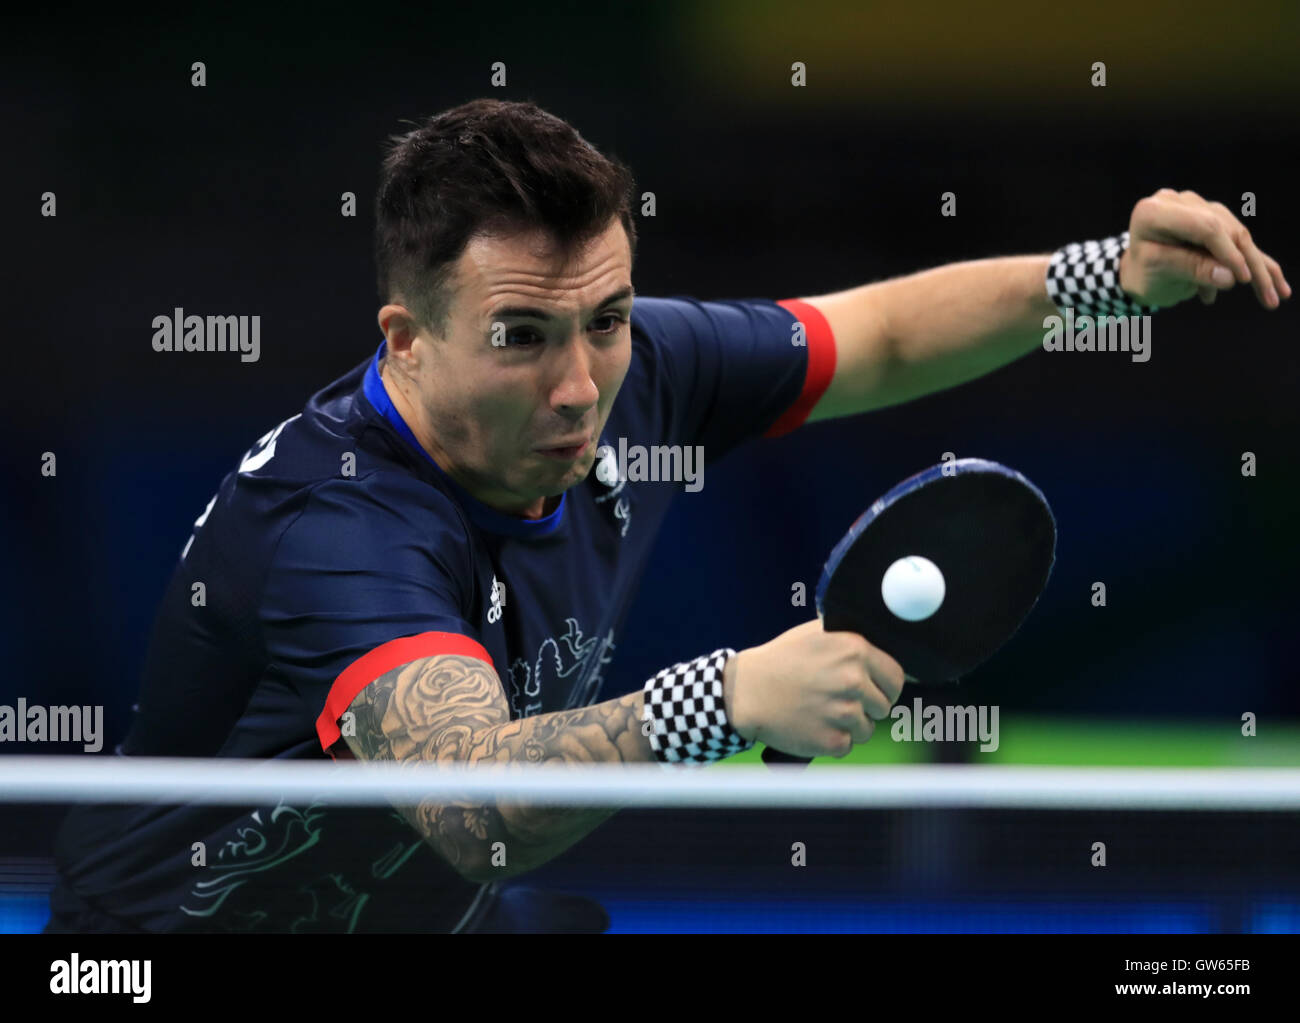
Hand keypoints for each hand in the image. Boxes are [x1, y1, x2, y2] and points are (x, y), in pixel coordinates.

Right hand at [725, 619, 904, 757]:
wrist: (745, 692)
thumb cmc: (780, 661)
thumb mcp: (815, 634)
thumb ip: (851, 641)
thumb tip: (881, 652)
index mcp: (855, 650)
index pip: (896, 677)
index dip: (883, 686)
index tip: (870, 690)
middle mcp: (853, 680)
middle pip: (884, 706)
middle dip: (866, 707)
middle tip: (837, 702)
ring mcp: (844, 713)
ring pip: (867, 729)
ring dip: (848, 726)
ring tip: (820, 712)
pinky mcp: (832, 741)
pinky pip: (847, 746)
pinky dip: (831, 741)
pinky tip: (811, 725)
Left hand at [1119, 189, 1290, 309]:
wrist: (1137, 271)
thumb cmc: (1142, 272)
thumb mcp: (1158, 272)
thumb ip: (1191, 269)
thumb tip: (1230, 277)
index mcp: (1156, 210)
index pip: (1204, 226)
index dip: (1228, 252)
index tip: (1243, 279)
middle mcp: (1181, 201)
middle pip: (1225, 231)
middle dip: (1248, 265)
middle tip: (1268, 296)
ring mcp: (1199, 206)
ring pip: (1238, 235)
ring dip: (1257, 268)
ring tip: (1272, 298)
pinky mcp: (1214, 217)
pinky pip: (1240, 239)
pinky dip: (1259, 263)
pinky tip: (1278, 286)